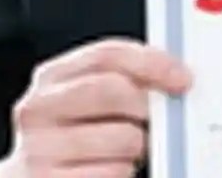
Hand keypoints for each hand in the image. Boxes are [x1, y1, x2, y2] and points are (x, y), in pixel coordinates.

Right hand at [0, 38, 191, 177]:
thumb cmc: (73, 138)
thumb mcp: (86, 100)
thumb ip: (122, 80)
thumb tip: (174, 76)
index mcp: (51, 78)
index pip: (108, 55)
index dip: (152, 62)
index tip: (182, 78)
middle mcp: (39, 109)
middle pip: (114, 90)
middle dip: (146, 106)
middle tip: (156, 120)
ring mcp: (39, 149)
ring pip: (124, 137)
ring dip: (137, 147)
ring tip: (123, 151)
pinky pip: (114, 173)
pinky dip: (122, 174)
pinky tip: (108, 170)